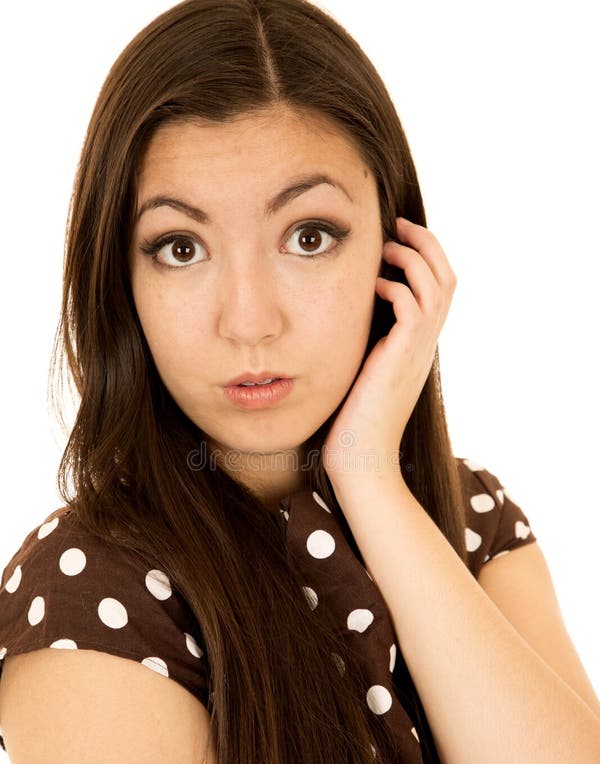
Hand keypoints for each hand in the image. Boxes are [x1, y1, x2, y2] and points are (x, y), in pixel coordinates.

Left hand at [322, 217, 456, 482]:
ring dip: (412, 258)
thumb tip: (345, 318)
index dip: (425, 257)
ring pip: (437, 286)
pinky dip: (395, 286)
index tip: (397, 238)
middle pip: (448, 278)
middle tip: (398, 226)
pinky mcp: (401, 358)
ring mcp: (417, 351)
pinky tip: (371, 285)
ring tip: (386, 248)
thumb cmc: (353, 422)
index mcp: (417, 345)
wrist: (360, 461)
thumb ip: (366, 343)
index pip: (439, 288)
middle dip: (426, 244)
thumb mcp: (362, 371)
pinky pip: (411, 307)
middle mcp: (424, 345)